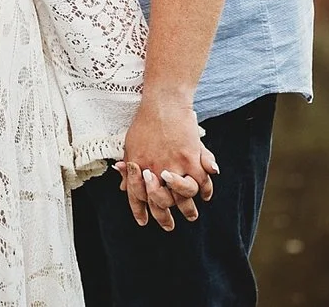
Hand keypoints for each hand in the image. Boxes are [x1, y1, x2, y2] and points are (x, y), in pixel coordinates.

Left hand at [119, 91, 220, 230]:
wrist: (164, 102)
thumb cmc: (145, 122)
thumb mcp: (130, 146)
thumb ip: (129, 168)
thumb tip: (122, 186)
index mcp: (139, 170)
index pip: (137, 199)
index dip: (140, 212)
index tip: (144, 221)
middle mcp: (156, 173)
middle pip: (162, 204)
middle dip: (165, 218)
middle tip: (169, 226)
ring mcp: (176, 167)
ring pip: (184, 198)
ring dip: (188, 209)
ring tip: (191, 215)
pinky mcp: (192, 158)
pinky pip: (202, 181)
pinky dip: (206, 189)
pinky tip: (205, 194)